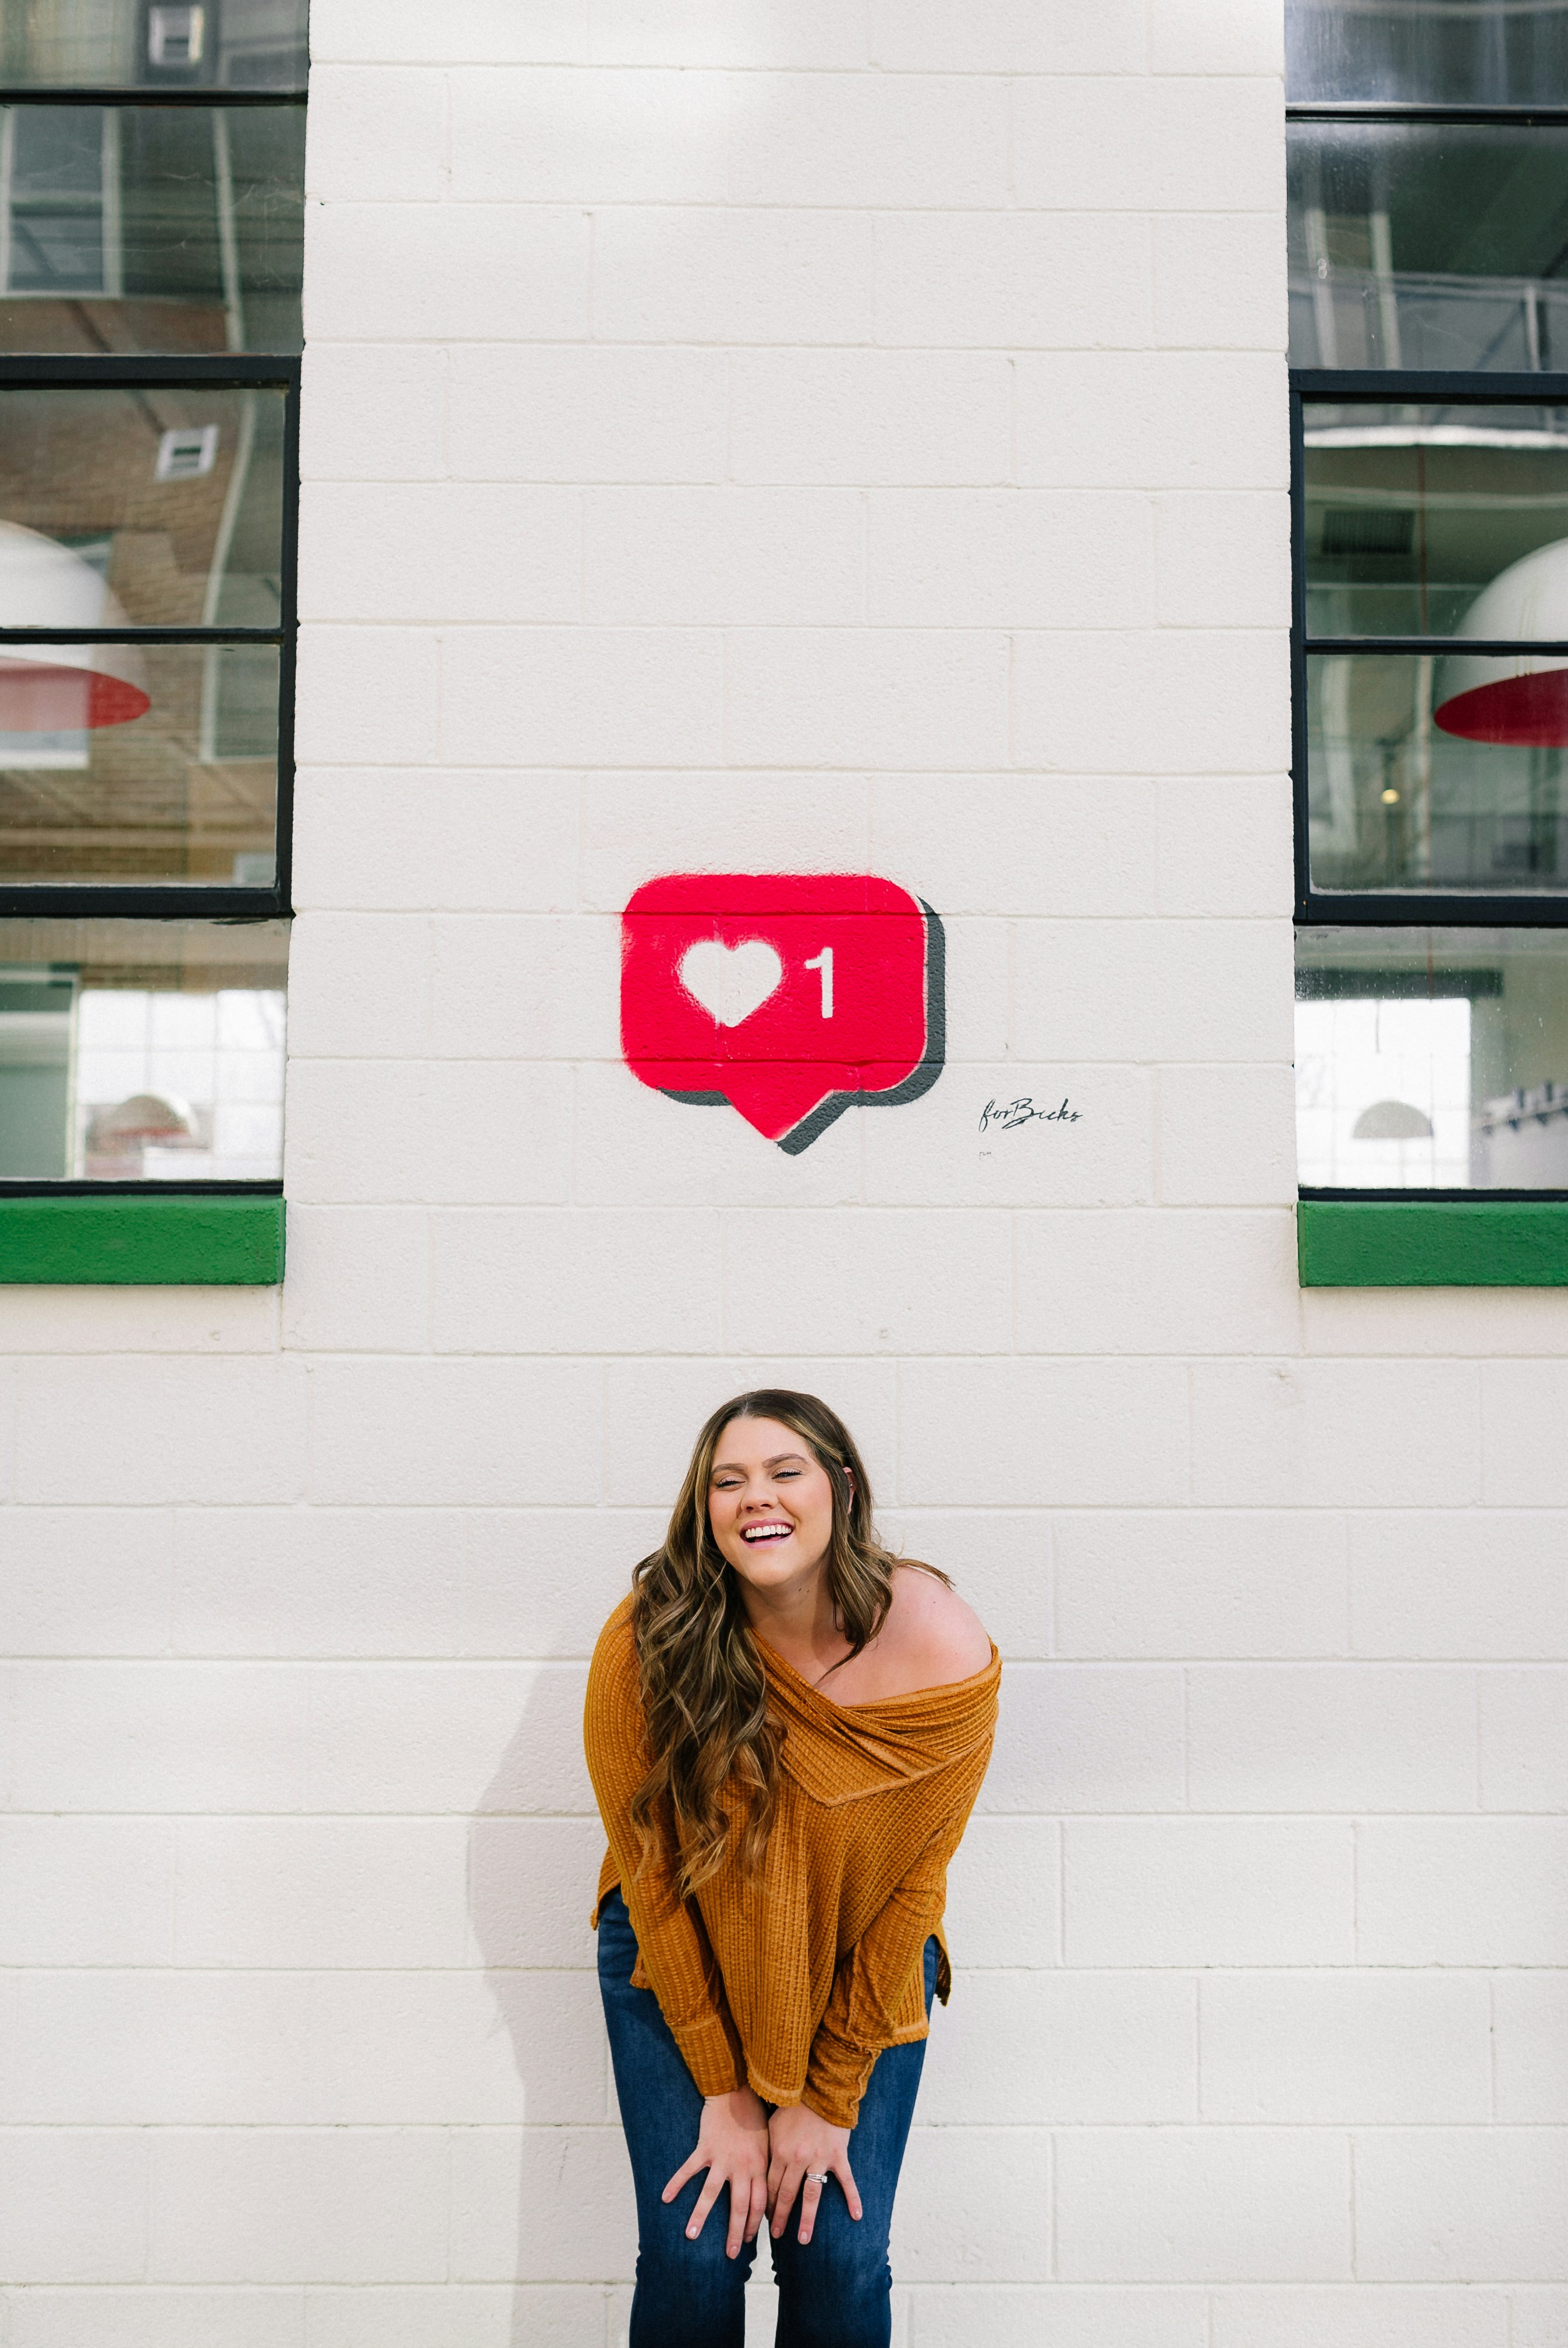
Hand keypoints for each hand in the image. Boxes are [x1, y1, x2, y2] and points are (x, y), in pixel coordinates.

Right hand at [662, 2086, 769, 2258]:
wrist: (737, 2090)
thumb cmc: (754, 2117)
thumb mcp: (767, 2144)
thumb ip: (763, 2169)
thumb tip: (766, 2195)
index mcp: (759, 2166)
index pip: (760, 2204)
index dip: (755, 2224)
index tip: (750, 2241)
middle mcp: (742, 2166)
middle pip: (740, 2207)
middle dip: (736, 2233)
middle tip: (731, 2254)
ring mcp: (722, 2158)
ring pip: (711, 2194)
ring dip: (700, 2217)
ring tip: (690, 2236)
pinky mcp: (704, 2148)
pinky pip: (688, 2170)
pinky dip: (676, 2184)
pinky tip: (664, 2198)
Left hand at [767, 2099, 861, 2244]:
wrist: (820, 2090)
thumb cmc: (794, 2108)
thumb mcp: (774, 2126)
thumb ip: (769, 2150)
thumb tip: (760, 2172)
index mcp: (780, 2152)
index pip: (771, 2186)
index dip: (767, 2204)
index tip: (765, 2219)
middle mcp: (798, 2158)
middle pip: (787, 2195)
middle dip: (780, 2218)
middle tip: (776, 2236)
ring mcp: (820, 2158)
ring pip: (812, 2195)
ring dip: (807, 2219)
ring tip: (803, 2239)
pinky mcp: (838, 2155)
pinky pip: (846, 2181)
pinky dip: (853, 2198)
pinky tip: (857, 2216)